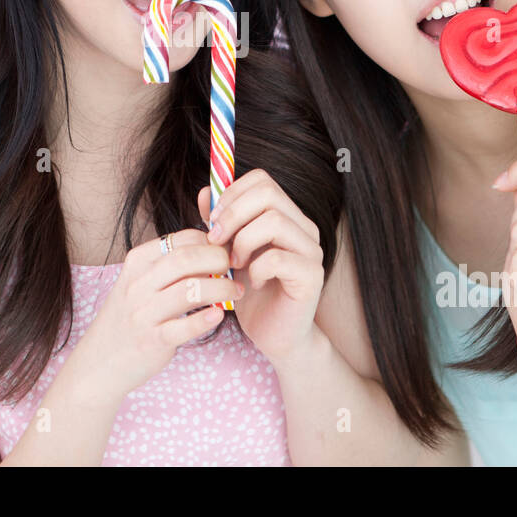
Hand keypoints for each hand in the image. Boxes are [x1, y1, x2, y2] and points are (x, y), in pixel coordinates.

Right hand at [72, 229, 243, 399]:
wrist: (100, 361)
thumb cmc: (131, 317)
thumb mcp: (141, 282)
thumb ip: (170, 265)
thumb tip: (214, 249)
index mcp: (137, 262)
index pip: (182, 238)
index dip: (211, 242)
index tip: (226, 251)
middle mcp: (138, 284)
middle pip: (187, 259)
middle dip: (219, 260)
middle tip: (235, 268)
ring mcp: (143, 313)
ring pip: (190, 290)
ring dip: (221, 289)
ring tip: (236, 292)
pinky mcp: (151, 340)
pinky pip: (183, 327)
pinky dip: (205, 320)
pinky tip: (218, 315)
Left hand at [202, 168, 324, 367]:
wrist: (274, 335)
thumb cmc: (252, 293)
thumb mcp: (229, 252)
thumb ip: (220, 222)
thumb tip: (204, 192)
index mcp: (286, 216)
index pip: (262, 180)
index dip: (231, 194)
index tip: (212, 220)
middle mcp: (304, 227)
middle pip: (268, 194)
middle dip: (233, 214)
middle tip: (216, 240)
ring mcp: (311, 250)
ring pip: (274, 221)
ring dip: (243, 241)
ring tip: (234, 263)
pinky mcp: (312, 276)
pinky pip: (278, 258)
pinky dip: (257, 269)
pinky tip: (252, 282)